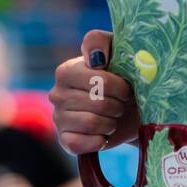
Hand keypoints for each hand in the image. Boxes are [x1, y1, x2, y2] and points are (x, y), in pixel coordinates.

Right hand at [49, 29, 139, 154]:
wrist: (129, 111)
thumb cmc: (123, 78)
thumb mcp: (117, 52)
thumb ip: (102, 43)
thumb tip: (95, 56)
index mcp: (67, 70)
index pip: (98, 81)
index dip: (120, 87)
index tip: (126, 88)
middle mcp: (57, 93)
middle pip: (98, 104)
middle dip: (118, 106)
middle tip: (121, 105)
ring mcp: (58, 118)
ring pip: (91, 124)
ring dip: (111, 123)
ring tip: (113, 118)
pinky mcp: (64, 140)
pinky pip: (80, 144)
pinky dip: (99, 141)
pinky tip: (104, 134)